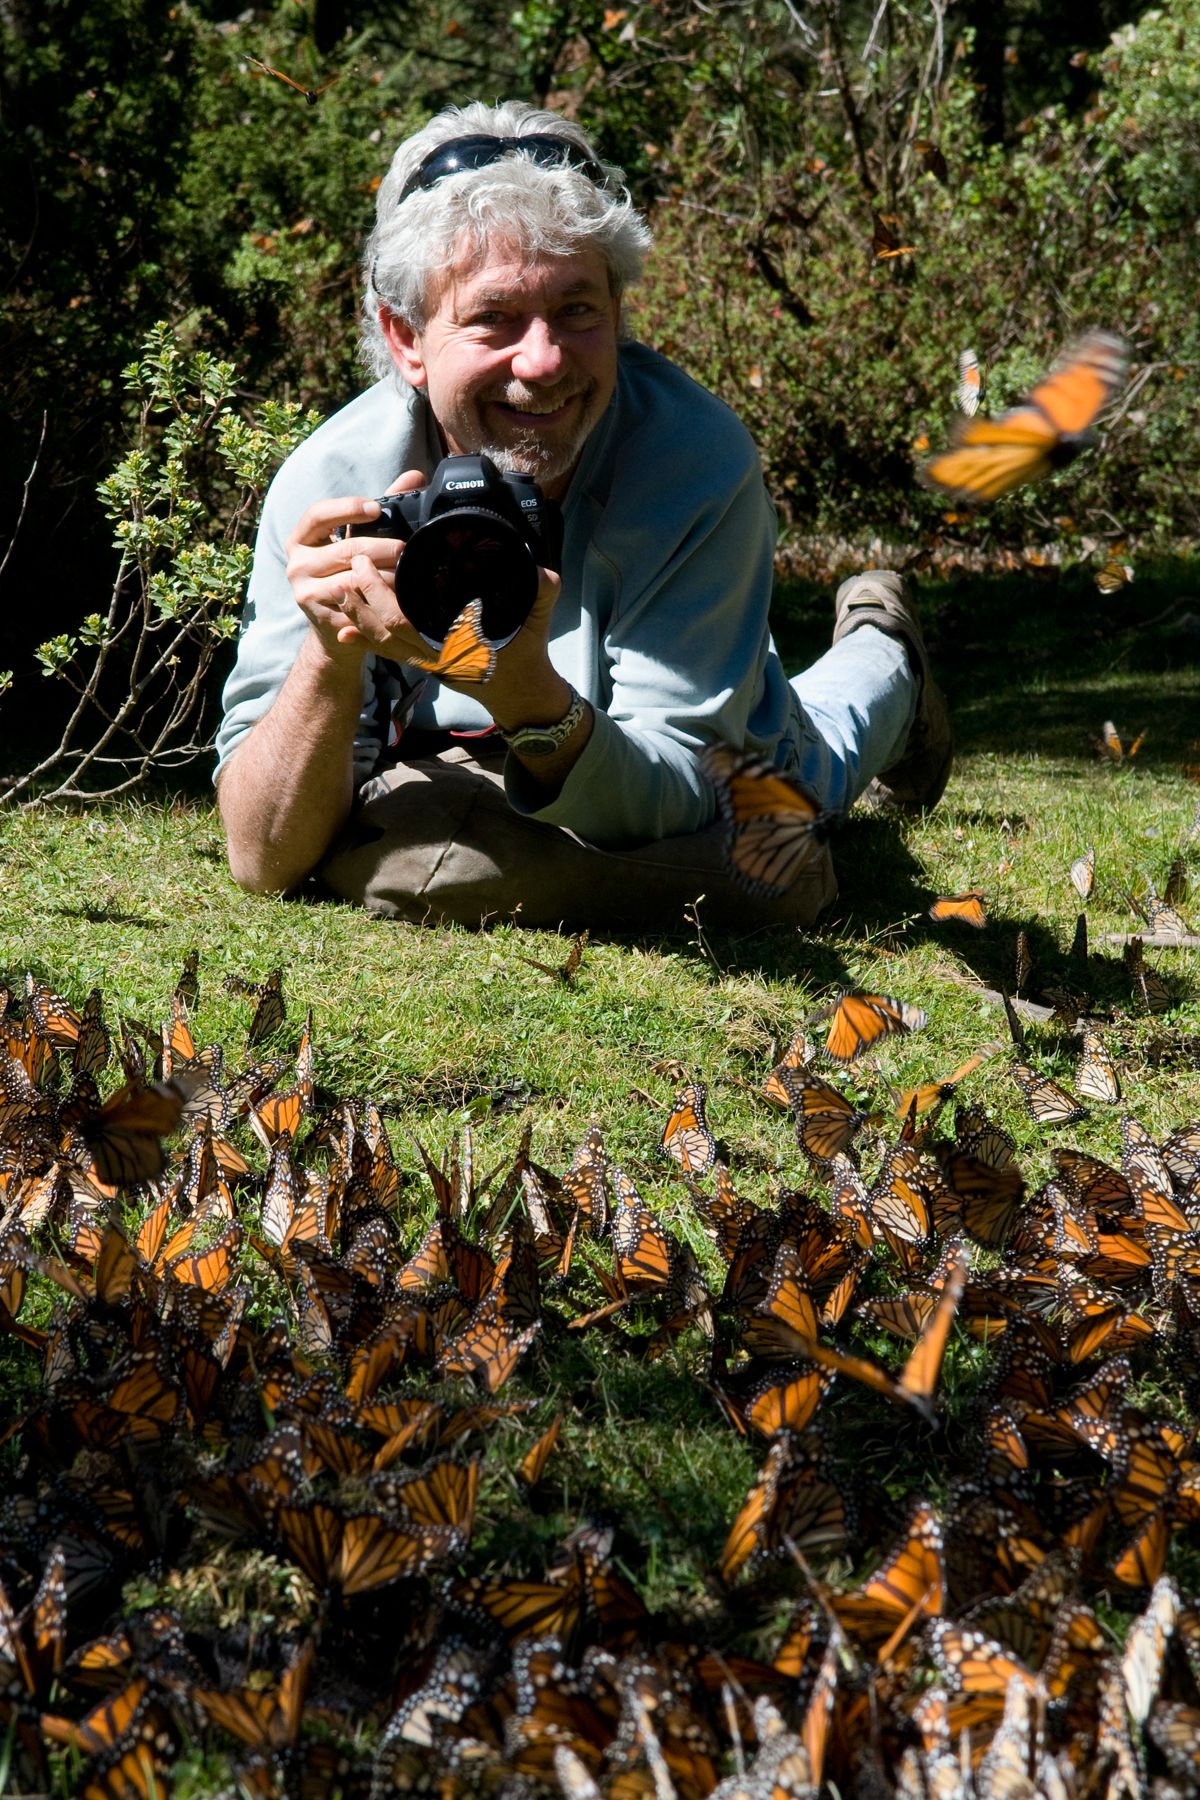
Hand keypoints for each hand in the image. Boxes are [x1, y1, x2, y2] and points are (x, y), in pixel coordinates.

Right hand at [284, 471, 426, 661]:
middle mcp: (297, 564)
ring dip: (384, 577)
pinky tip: (397, 599)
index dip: (346, 508)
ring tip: (406, 573)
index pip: (318, 515)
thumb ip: (379, 510)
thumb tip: (413, 477)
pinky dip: (379, 602)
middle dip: (380, 548)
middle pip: (344, 550)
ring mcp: (306, 593)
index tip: (376, 508)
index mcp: (301, 539)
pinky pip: (357, 607)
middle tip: (404, 548)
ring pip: (352, 580)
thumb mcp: (355, 539)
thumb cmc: (346, 573)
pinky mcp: (320, 619)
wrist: (334, 627)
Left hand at [337, 555, 571, 728]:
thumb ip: (541, 594)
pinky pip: (390, 653)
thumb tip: (544, 572)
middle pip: (387, 628)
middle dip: (365, 596)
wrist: (520, 693)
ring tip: (342, 588)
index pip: (408, 621)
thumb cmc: (527, 655)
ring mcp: (428, 661)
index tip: (372, 566)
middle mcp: (435, 655)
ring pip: (383, 642)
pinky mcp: (425, 663)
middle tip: (355, 562)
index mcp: (456, 645)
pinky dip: (367, 641)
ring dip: (359, 616)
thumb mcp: (537, 623)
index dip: (383, 597)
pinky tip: (347, 629)